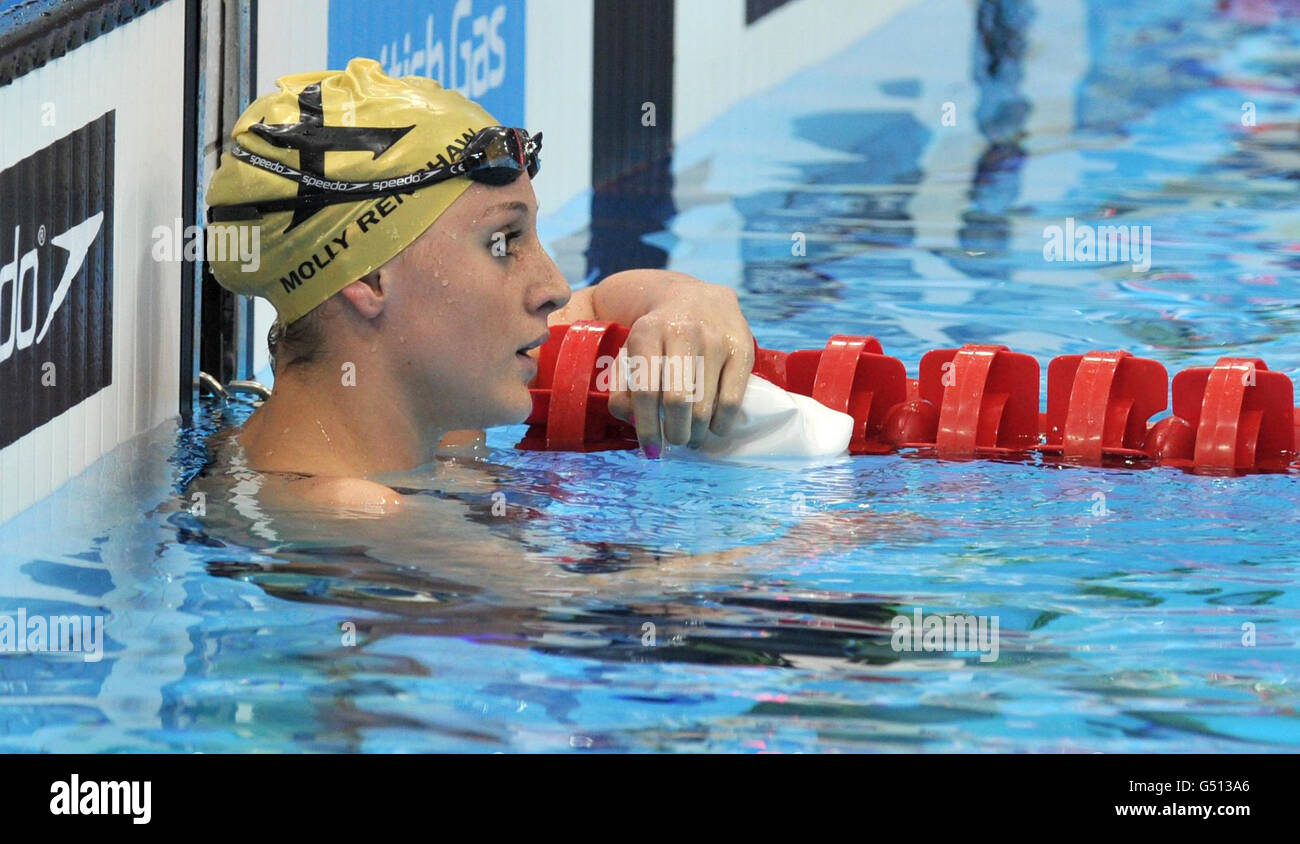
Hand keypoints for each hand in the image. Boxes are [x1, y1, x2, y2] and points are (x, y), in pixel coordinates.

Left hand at [602, 276, 753, 453]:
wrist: (697, 297)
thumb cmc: (658, 336)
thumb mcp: (631, 352)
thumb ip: (622, 387)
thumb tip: (632, 420)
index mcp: (647, 333)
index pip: (646, 392)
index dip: (647, 428)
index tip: (650, 450)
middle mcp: (682, 333)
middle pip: (677, 402)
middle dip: (675, 433)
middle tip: (675, 441)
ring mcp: (715, 339)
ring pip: (705, 405)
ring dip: (698, 433)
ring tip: (693, 438)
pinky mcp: (741, 347)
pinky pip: (732, 400)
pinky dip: (722, 424)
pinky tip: (715, 428)